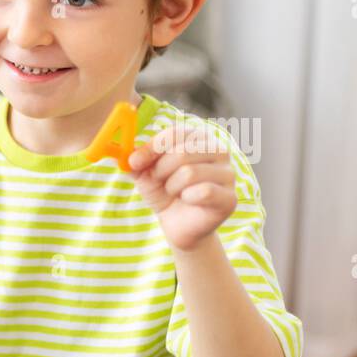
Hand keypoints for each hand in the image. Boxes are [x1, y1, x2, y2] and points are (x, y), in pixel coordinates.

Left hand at [127, 120, 236, 251]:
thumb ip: (136, 160)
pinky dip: (187, 198)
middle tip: (158, 182)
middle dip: (160, 171)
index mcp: (198, 138)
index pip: (175, 133)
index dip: (152, 147)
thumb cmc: (165, 193)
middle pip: (182, 152)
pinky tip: (188, 201)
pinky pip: (204, 192)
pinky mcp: (230, 197)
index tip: (134, 162)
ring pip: (190, 173)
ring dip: (172, 187)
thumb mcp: (145, 174)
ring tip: (175, 192)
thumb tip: (126, 154)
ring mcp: (228, 174)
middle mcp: (219, 150)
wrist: (178, 224)